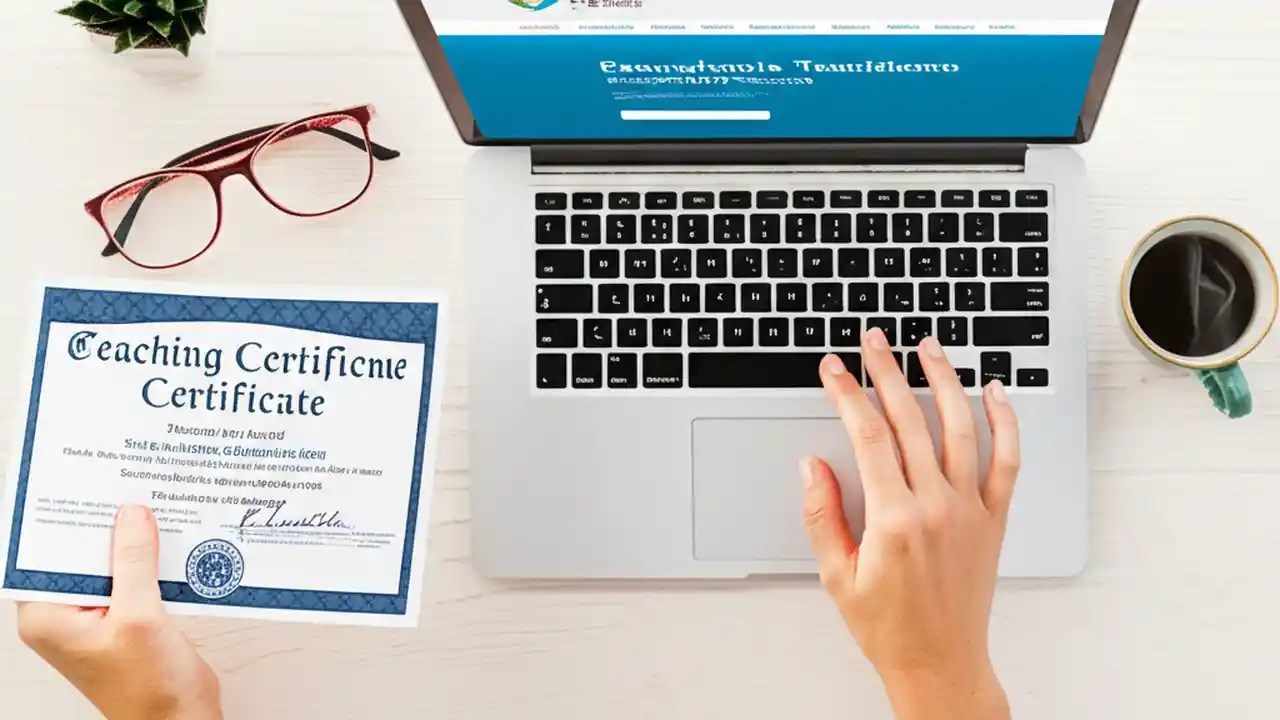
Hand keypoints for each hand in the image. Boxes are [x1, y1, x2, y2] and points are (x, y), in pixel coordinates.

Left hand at [17, 505, 222, 719]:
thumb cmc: (150, 687)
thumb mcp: (141, 616)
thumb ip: (135, 561)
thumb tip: (131, 513)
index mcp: (48, 618)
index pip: (50, 554)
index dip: (73, 520)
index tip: (95, 488)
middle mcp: (63, 616)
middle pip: (80, 554)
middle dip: (108, 527)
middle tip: (131, 491)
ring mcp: (93, 618)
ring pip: (109, 564)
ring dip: (133, 544)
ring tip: (155, 512)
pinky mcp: (122, 619)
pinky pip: (130, 579)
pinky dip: (147, 563)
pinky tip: (168, 545)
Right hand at [802, 330, 1019, 719]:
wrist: (941, 664)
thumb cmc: (888, 627)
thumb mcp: (836, 575)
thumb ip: (821, 515)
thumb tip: (811, 467)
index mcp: (893, 519)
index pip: (867, 435)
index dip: (847, 393)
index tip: (834, 369)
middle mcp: (937, 506)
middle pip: (910, 420)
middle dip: (887, 372)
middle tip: (873, 340)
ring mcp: (971, 509)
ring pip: (960, 427)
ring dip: (943, 380)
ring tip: (927, 347)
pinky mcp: (994, 518)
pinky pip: (1006, 460)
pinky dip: (1004, 422)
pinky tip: (994, 392)